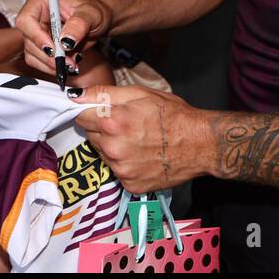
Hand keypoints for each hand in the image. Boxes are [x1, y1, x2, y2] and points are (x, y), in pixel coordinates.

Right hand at [15, 0, 112, 76]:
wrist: (98, 21)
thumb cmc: (93, 10)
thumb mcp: (90, 14)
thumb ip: (79, 24)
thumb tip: (66, 41)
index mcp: (40, 3)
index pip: (26, 20)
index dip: (36, 37)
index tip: (54, 49)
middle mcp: (35, 19)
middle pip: (29, 42)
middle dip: (49, 56)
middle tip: (69, 63)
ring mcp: (36, 35)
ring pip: (32, 55)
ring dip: (51, 64)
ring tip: (72, 64)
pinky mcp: (41, 49)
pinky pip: (39, 63)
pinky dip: (53, 67)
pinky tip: (68, 64)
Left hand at [72, 85, 209, 192]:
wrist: (201, 144)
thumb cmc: (174, 115)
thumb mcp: (141, 93)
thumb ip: (105, 93)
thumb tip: (77, 95)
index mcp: (112, 122)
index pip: (81, 116)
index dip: (92, 112)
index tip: (103, 111)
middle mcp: (113, 148)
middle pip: (91, 135)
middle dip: (103, 129)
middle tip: (128, 125)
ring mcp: (121, 169)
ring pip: (103, 154)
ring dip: (113, 147)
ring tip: (137, 140)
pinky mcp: (129, 184)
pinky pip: (116, 171)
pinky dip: (125, 164)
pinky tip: (142, 156)